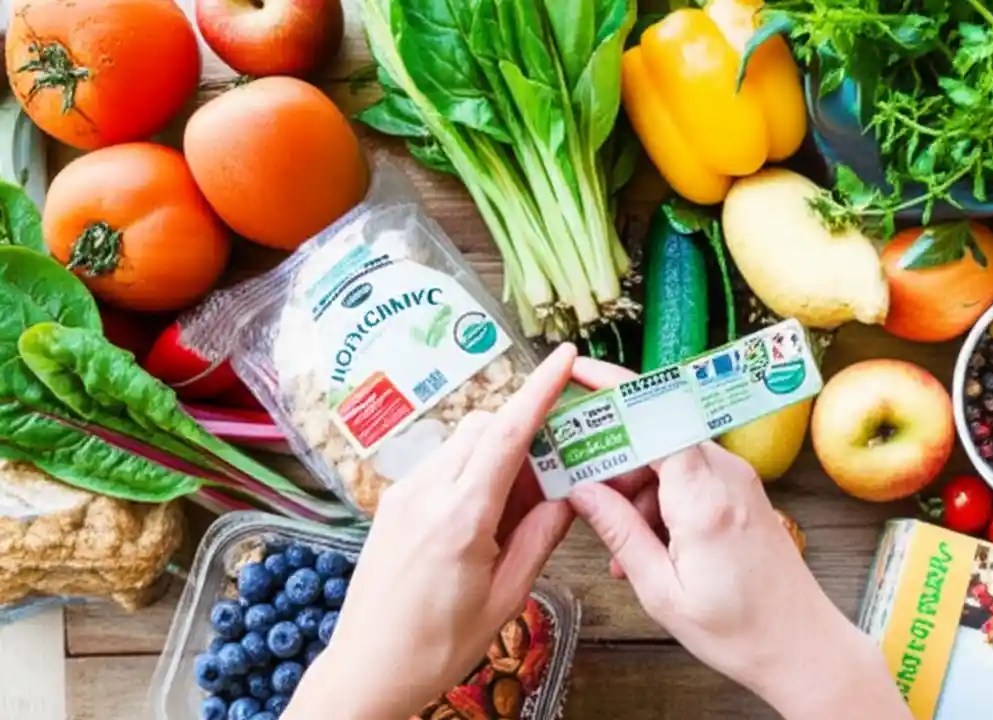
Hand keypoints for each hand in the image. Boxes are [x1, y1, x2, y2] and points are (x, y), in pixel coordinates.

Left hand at [285, 345, 577, 719]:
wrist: (368, 669)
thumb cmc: (438, 646)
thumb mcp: (506, 598)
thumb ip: (540, 538)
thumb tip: (570, 495)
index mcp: (461, 517)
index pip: (507, 433)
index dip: (539, 390)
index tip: (563, 358)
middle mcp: (427, 493)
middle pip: (485, 427)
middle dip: (525, 429)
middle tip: (556, 466)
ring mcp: (403, 495)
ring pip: (462, 443)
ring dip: (498, 453)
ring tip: (519, 504)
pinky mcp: (392, 504)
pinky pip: (441, 465)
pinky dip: (472, 471)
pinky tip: (485, 515)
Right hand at [568, 358, 910, 719]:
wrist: (803, 647)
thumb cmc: (739, 632)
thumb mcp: (662, 592)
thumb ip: (619, 533)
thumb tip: (579, 490)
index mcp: (703, 498)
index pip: (656, 414)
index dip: (612, 386)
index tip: (575, 373)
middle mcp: (725, 476)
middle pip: (653, 433)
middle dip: (610, 454)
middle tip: (575, 483)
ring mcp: (737, 480)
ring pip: (666, 457)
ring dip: (633, 488)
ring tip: (619, 549)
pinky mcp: (740, 491)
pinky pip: (686, 477)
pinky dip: (658, 501)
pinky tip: (646, 547)